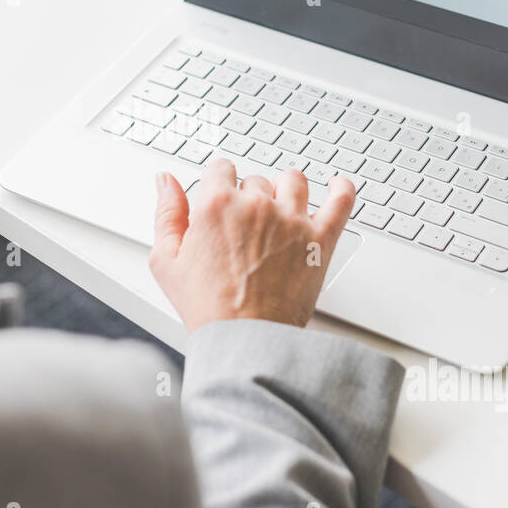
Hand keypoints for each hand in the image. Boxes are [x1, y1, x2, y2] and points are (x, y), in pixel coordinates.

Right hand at [149, 159, 355, 331]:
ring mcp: (292, 220)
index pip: (221, 168)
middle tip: (246, 224)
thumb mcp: (167, 261)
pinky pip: (341, 199)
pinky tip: (336, 186)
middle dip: (250, 195)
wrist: (246, 340)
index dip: (220, 182)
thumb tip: (165, 181)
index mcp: (217, 205)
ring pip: (293, 181)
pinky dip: (342, 187)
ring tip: (281, 207)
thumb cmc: (208, 308)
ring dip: (285, 189)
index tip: (222, 194)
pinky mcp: (321, 238)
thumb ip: (166, 213)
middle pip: (256, 179)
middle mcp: (257, 206)